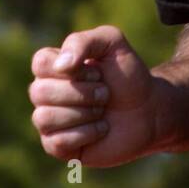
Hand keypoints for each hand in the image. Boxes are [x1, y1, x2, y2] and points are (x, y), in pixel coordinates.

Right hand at [29, 25, 158, 167]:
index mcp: (53, 66)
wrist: (148, 110)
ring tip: (102, 111)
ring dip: (84, 114)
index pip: (40, 63)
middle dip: (82, 93)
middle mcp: (45, 93)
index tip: (98, 72)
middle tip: (105, 94)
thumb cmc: (127, 75)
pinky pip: (56, 142)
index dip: (73, 69)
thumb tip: (60, 65)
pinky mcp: (58, 146)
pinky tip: (101, 129)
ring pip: (44, 118)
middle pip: (40, 92)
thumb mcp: (112, 44)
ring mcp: (49, 120)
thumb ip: (83, 41)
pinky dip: (86, 134)